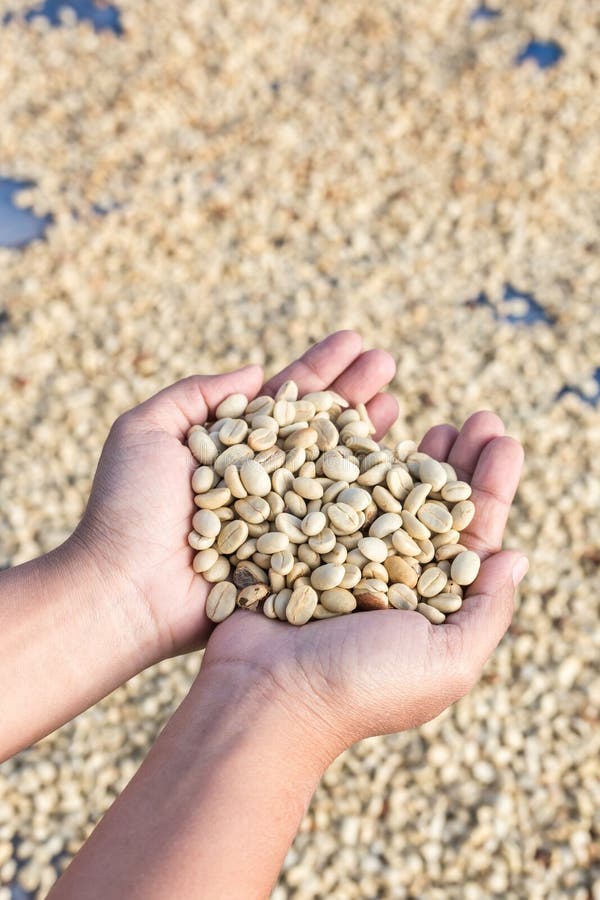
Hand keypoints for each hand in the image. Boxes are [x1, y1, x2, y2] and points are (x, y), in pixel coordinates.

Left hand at [72, 331, 396, 663]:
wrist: (126, 589)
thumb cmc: (129, 507)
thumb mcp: (145, 430)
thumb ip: (196, 394)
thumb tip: (255, 373)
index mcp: (232, 446)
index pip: (284, 399)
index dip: (320, 369)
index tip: (354, 341)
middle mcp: (263, 479)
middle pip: (317, 428)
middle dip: (353, 392)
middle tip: (387, 361)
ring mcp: (283, 519)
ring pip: (335, 470)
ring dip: (367, 435)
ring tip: (398, 401)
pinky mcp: (296, 559)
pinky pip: (339, 525)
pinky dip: (369, 498)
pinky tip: (397, 470)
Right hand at [201, 371, 525, 752]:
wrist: (265, 695)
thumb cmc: (361, 685)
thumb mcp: (449, 660)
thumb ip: (488, 611)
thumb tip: (515, 556)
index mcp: (435, 605)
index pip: (474, 533)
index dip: (492, 484)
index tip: (503, 440)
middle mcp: (394, 578)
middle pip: (435, 505)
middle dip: (459, 461)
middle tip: (476, 419)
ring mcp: (346, 559)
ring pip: (386, 493)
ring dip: (409, 452)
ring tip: (428, 418)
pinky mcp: (302, 546)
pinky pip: (333, 494)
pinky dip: (351, 461)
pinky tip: (364, 432)